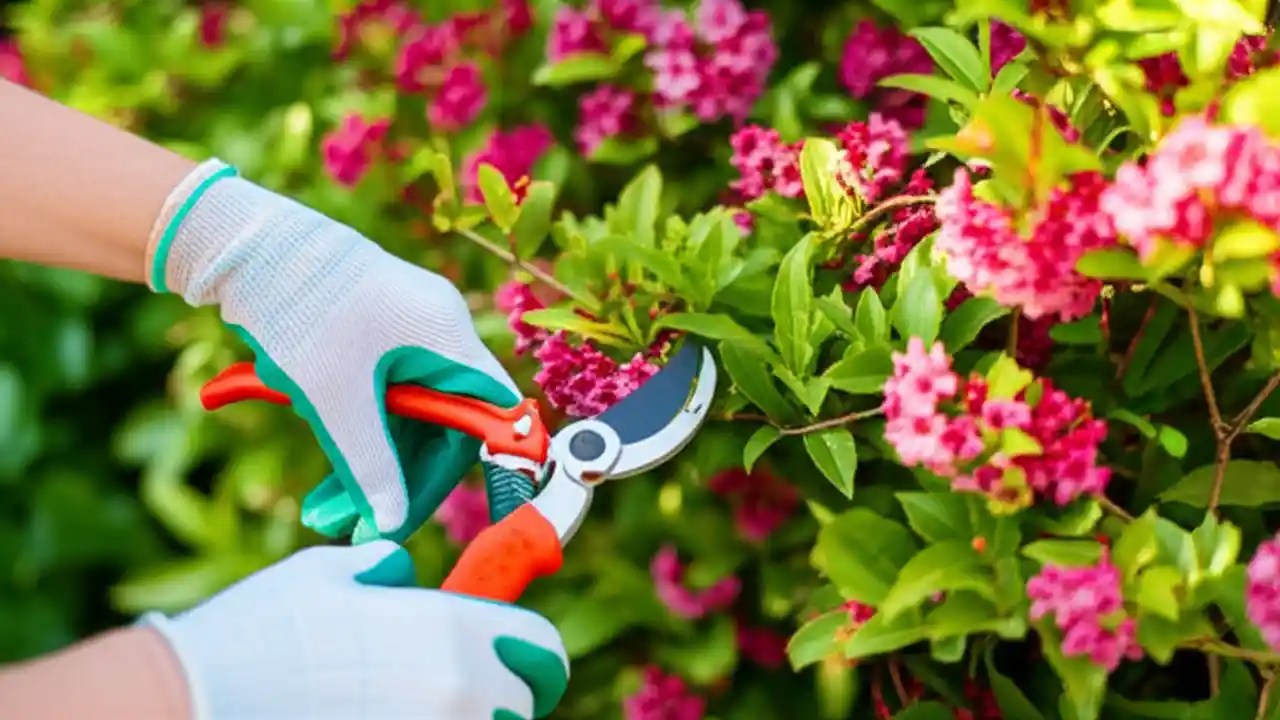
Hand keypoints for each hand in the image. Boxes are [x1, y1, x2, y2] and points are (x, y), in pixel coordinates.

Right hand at [142, 542, 568, 719]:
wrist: (192, 700)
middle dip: (498, 696)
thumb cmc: (259, 632)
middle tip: (451, 685)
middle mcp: (458, 695)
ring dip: (463, 717)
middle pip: (520, 706)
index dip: (533, 653)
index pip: (544, 650)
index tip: (519, 658)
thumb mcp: (329, 575)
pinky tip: (377, 713)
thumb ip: (385, 572)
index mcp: (453, 634)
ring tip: (404, 700)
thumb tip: (401, 575)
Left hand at [150, 160, 521, 540]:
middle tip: (356, 525)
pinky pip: (380, 396)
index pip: (486, 415)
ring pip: (405, 416)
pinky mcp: (371, 332)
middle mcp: (436, 330)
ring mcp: (404, 330)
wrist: (238, 243)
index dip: (467, 469)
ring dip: (367, 465)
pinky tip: (322, 469)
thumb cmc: (296, 307)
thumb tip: (390, 523)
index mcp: (446, 335)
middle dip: (397, 480)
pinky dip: (354, 434)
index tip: (429, 510)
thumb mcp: (334, 399)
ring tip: (322, 511)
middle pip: (442, 424)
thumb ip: (369, 465)